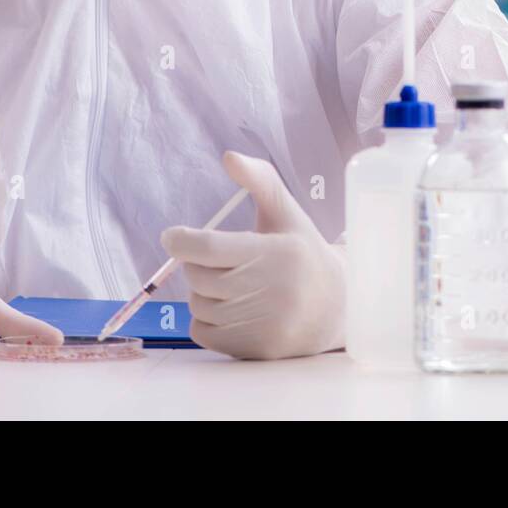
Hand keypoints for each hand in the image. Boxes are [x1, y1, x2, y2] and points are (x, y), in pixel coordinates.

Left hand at [161, 151, 345, 359]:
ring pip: (198, 305)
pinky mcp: (253, 350)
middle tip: (219, 259)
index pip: (210, 248)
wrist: (334, 307)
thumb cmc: (301, 252)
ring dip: (204, 292)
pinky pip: (201, 333)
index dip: (182, 241)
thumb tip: (228, 156)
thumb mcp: (286, 212)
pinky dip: (206, 319)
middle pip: (199, 278)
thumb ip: (259, 180)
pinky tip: (232, 308)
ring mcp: (262, 326)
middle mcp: (271, 293)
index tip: (173, 236)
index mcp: (276, 254)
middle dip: (199, 264)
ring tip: (232, 284)